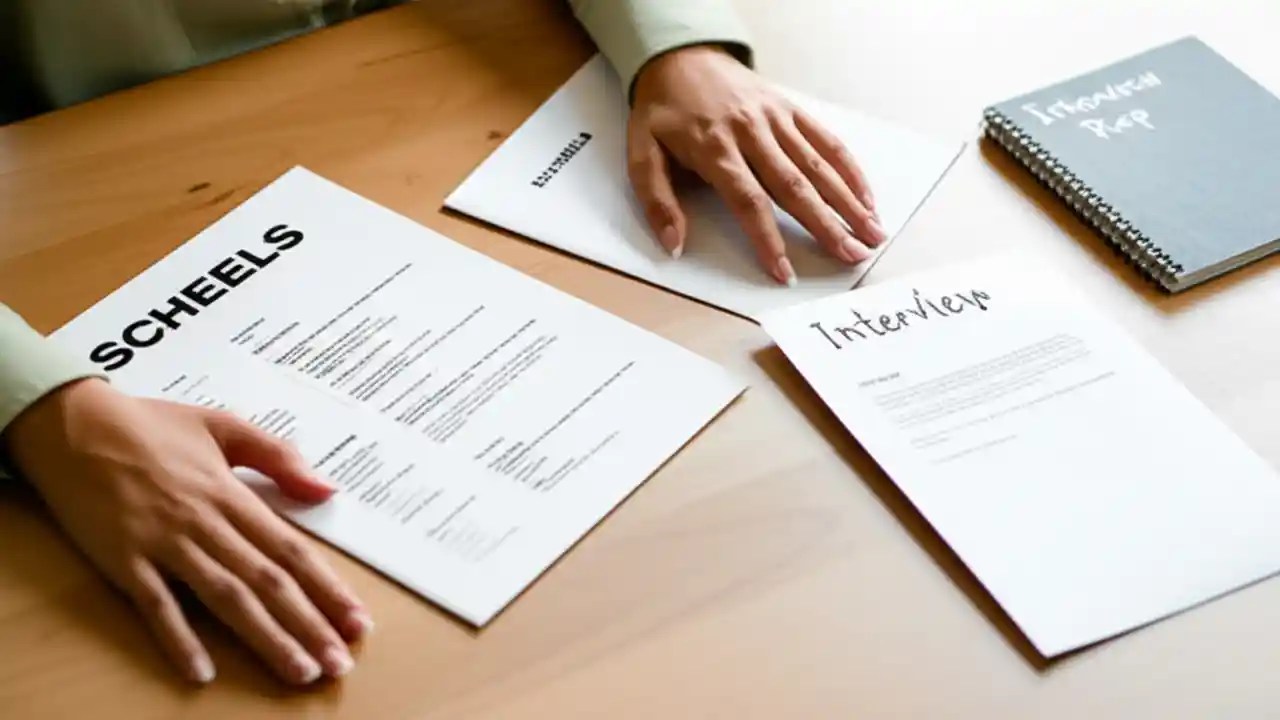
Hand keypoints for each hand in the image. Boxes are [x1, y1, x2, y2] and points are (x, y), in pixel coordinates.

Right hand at [2, 379, 370, 685]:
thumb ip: (278, 457)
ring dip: (266, 638)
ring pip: (226, 597)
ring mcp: (165, 543)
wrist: (73, 424)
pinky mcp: (124, 560)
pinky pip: (155, 606)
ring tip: (299, 671)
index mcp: (232, 494)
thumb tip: (327, 487)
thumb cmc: (151, 426)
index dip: (328, 588)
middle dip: (308, 625)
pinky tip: (201, 672)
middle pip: (268, 582)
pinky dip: (179, 639)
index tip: (357, 621)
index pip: (291, 551)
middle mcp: (205, 523)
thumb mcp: (224, 426)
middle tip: (339, 663)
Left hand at [629, 45, 884, 285]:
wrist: (681, 56)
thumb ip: (657, 201)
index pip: (749, 201)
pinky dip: (849, 169)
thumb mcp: (642, 153)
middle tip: (851, 256)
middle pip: (794, 186)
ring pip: (817, 165)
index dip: (768, 239)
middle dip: (826, 225)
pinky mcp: (790, 109)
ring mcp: (775, 119)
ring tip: (872, 232)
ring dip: (847, 202)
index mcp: (715, 148)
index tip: (785, 272)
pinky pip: (826, 140)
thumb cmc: (662, 111)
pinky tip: (866, 196)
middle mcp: (751, 133)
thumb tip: (673, 245)